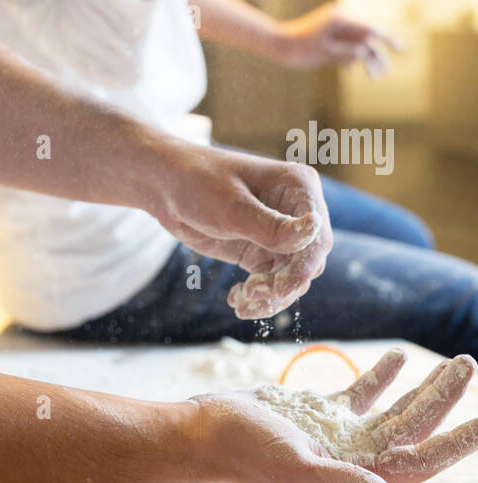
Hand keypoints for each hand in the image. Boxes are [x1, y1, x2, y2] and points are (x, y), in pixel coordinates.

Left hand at [154, 146, 332, 319]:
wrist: (164, 185)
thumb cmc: (197, 182)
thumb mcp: (231, 206)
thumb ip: (271, 226)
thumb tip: (313, 232)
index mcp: (298, 186)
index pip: (317, 234)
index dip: (305, 265)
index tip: (280, 288)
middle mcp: (296, 210)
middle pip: (309, 260)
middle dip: (285, 284)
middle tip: (253, 295)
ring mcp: (279, 231)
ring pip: (292, 276)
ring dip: (271, 295)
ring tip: (242, 300)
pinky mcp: (261, 249)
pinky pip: (272, 280)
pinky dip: (258, 294)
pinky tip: (237, 299)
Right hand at [187, 349, 477, 482]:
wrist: (206, 429)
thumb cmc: (246, 452)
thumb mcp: (299, 469)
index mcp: (356, 478)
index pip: (420, 462)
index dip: (455, 445)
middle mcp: (355, 459)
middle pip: (414, 429)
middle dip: (444, 401)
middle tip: (467, 364)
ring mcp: (339, 435)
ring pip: (395, 409)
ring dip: (423, 386)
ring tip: (452, 361)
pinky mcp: (319, 413)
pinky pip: (361, 393)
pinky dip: (382, 376)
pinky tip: (397, 358)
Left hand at [276, 1, 403, 76]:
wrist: (278, 44)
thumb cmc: (299, 49)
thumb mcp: (326, 54)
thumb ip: (347, 52)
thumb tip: (367, 52)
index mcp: (340, 19)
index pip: (369, 29)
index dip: (387, 39)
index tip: (402, 49)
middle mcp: (340, 19)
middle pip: (366, 37)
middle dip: (376, 56)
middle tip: (383, 74)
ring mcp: (336, 25)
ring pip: (357, 42)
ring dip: (364, 59)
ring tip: (373, 77)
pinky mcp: (331, 33)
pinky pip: (347, 44)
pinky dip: (351, 56)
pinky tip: (350, 69)